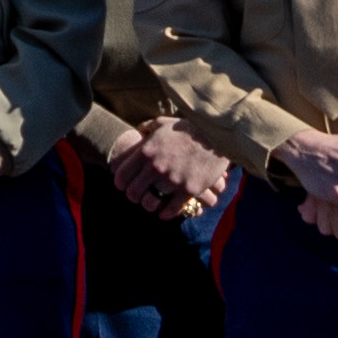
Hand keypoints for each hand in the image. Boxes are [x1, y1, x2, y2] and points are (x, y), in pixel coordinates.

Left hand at [108, 121, 228, 220]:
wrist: (217, 136)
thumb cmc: (189, 128)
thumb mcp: (163, 124)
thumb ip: (148, 127)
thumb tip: (139, 131)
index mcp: (146, 151)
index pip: (122, 174)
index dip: (120, 183)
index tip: (123, 186)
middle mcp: (156, 167)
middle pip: (134, 191)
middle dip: (133, 196)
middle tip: (136, 197)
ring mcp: (172, 179)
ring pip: (150, 202)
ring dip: (149, 205)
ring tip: (150, 204)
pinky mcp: (189, 189)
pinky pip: (172, 208)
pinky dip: (166, 213)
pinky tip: (163, 214)